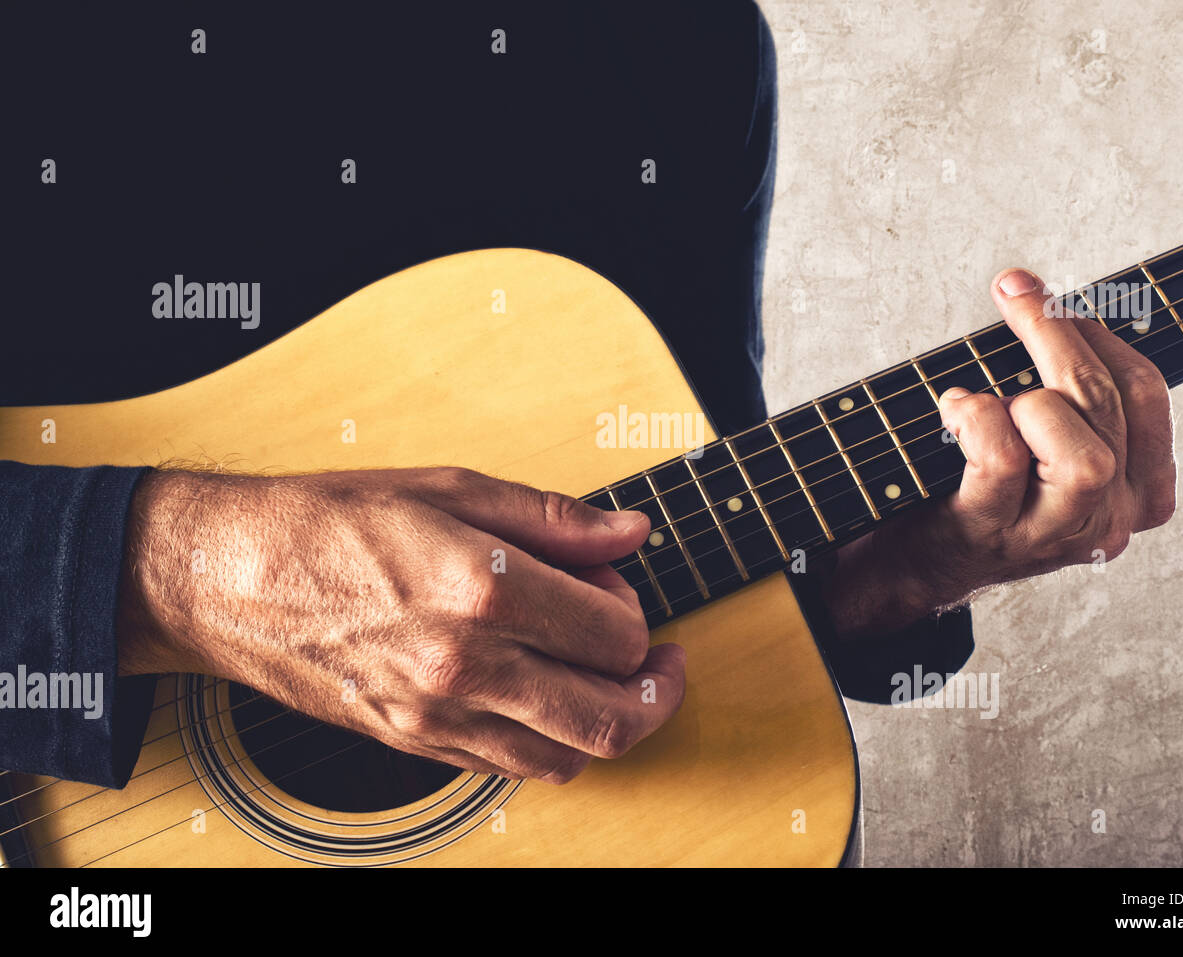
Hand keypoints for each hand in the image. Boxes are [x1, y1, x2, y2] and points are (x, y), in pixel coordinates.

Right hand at [116, 467, 683, 782]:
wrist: (230, 578)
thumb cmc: (329, 523)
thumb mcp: (450, 489)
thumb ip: (553, 518)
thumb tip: (627, 533)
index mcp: (485, 590)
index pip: (616, 633)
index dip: (636, 610)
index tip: (619, 587)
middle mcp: (468, 665)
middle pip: (609, 716)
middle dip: (656, 690)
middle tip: (662, 664)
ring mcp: (439, 715)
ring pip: (568, 756)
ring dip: (608, 723)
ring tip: (609, 682)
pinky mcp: (415, 744)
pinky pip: (511, 768)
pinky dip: (550, 742)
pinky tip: (546, 700)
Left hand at [828, 267, 1176, 633]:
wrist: (913, 563)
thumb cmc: (977, 488)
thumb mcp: (1042, 444)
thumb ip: (1064, 392)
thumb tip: (1044, 299)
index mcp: (1137, 490)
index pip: (1146, 394)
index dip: (1100, 332)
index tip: (1056, 296)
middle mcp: (1108, 519)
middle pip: (1108, 405)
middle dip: (1059, 335)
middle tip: (1014, 292)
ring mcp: (1054, 535)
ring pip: (1080, 451)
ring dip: (1028, 402)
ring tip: (980, 403)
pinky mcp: (996, 534)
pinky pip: (1003, 461)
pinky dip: (977, 421)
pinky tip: (953, 413)